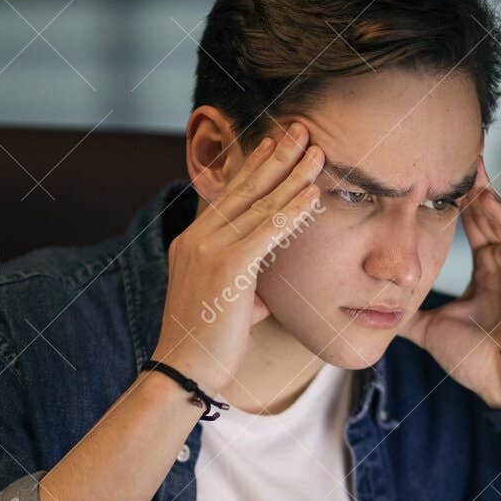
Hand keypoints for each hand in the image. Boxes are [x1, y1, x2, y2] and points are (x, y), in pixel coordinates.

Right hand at [151, 122, 324, 392]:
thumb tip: (260, 296)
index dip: (254, 168)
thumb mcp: (222, 304)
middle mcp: (198, 238)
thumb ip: (241, 288)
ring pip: (260, 205)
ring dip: (292, 176)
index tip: (274, 145)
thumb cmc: (207, 345)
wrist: (184, 370)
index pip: (230, 197)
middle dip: (276, 157)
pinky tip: (312, 194)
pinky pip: (267, 231)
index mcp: (192, 242)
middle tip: (301, 130)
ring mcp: (210, 250)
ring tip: (316, 152)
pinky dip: (292, 210)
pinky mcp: (228, 267)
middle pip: (245, 190)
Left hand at [402, 157, 500, 407]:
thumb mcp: (432, 329)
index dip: (453, 196)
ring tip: (466, 165)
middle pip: (489, 211)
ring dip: (487, 194)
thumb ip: (406, 315)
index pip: (471, 221)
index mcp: (489, 268)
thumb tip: (371, 308)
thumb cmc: (479, 362)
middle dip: (471, 182)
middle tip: (450, 145)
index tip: (429, 167)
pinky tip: (490, 202)